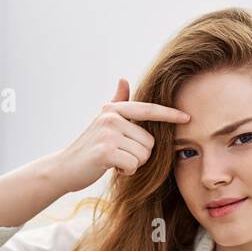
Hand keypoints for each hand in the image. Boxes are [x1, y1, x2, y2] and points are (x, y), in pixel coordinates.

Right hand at [47, 78, 189, 191]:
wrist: (63, 168)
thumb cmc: (88, 148)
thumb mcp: (102, 122)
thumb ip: (116, 103)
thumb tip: (124, 79)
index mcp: (113, 110)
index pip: (148, 110)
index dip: (169, 114)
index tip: (187, 117)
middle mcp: (111, 118)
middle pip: (149, 141)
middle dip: (139, 155)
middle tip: (119, 156)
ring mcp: (108, 134)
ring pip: (143, 155)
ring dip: (132, 164)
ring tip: (114, 161)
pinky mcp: (106, 151)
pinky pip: (133, 164)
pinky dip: (126, 171)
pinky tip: (112, 168)